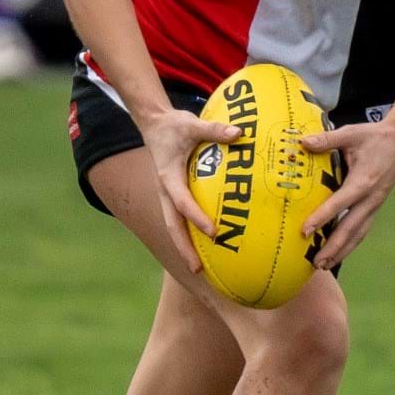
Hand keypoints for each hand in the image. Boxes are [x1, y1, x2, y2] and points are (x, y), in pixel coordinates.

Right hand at [139, 108, 240, 275]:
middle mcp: (166, 192)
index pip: (183, 203)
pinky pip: (181, 219)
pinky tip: (206, 246)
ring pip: (174, 226)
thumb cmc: (174, 126)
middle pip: (173, 226)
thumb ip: (215, 129)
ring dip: (185, 247)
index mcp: (169, 178)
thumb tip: (240, 134)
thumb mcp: (192, 124)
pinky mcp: (174, 195)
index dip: (197, 218)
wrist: (155, 125)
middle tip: (198, 269)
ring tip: (200, 269)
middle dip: (184, 248)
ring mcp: (168, 196)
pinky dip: (190, 234)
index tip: (213, 232)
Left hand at [299, 112, 394, 269]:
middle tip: (315, 263)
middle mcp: (371, 198)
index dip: (321, 218)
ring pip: (358, 233)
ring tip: (323, 265)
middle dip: (333, 247)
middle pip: (350, 228)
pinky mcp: (375, 206)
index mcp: (363, 181)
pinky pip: (362, 229)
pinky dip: (350, 243)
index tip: (305, 231)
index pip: (339, 204)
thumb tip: (303, 142)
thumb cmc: (374, 136)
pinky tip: (338, 253)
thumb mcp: (350, 133)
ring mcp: (375, 204)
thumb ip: (326, 139)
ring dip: (341, 251)